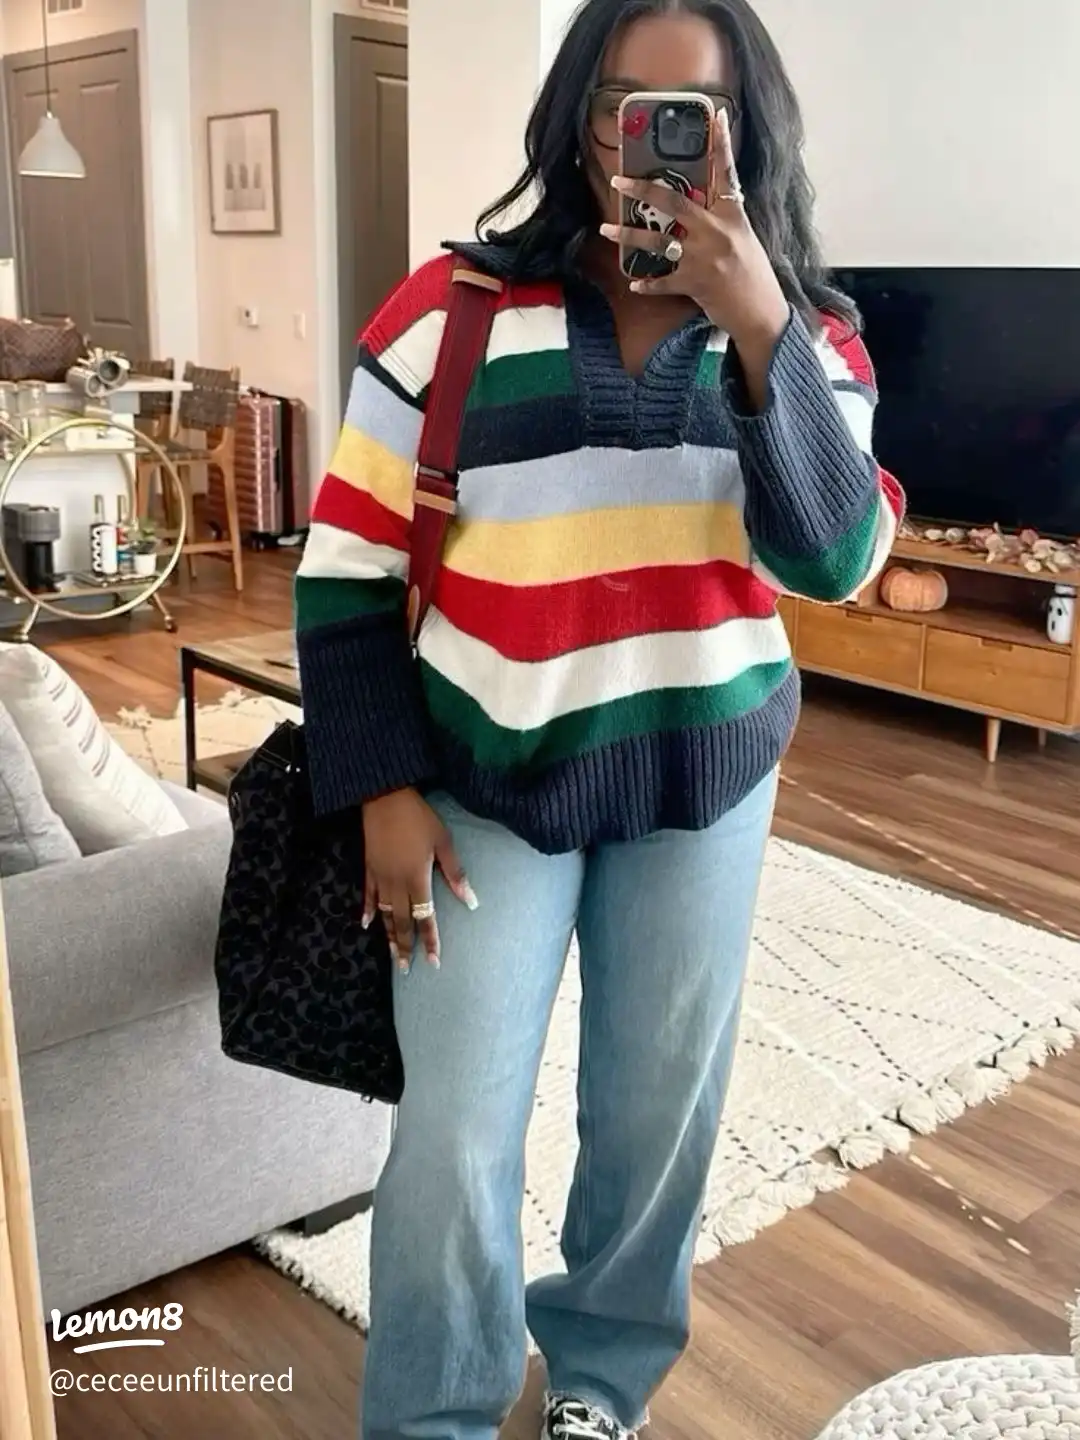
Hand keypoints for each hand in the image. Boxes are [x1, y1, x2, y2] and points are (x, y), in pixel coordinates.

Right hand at [361, 788, 477, 971]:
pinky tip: (366, 925)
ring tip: (393, 955)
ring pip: (384, 914)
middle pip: (402, 922)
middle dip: (406, 947)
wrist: (385, 797)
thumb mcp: (443, 842)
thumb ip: (455, 874)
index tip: (433, 961)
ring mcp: (380, 877)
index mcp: (417, 879)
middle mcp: (396, 884)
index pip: (425, 917)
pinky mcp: (369, 868)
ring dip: (389, 936)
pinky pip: (368, 896)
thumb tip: (471, 902)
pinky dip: (367, 911)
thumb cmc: (419, 818)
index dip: (430, 940)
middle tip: (408, 969)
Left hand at [601, 111, 789, 353]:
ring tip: (606, 229)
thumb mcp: (743, 238)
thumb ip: (721, 220)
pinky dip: (648, 284)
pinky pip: (663, 283)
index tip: (716, 116)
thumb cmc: (753, 275)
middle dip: (644, 190)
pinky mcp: (694, 284)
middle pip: (676, 202)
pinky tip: (635, 283)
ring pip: (659, 241)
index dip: (721, 145)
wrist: (761, 312)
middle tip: (619, 181)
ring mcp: (704, 259)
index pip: (727, 173)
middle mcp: (717, 232)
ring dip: (630, 235)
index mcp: (733, 216)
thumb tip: (696, 207)